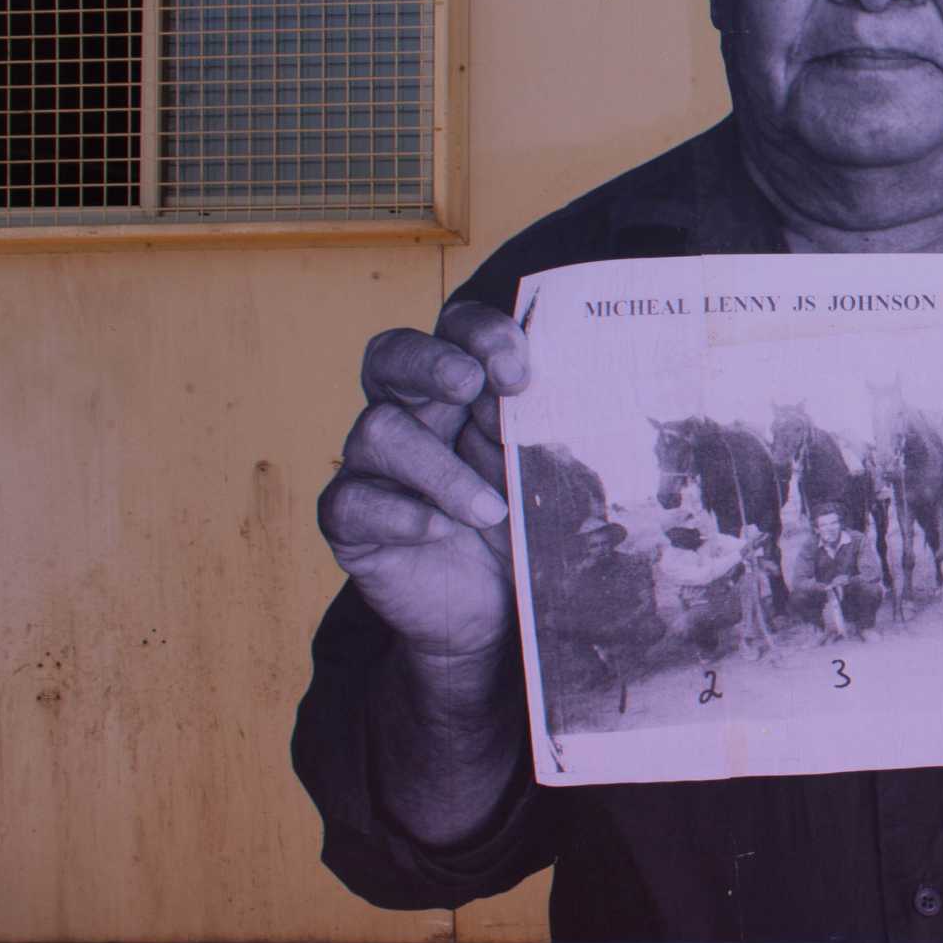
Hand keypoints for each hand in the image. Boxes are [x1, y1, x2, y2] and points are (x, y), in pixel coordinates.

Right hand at [317, 300, 532, 667]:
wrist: (493, 611)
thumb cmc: (525, 525)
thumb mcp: (551, 476)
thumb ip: (558, 438)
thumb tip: (591, 405)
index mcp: (460, 389)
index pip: (455, 330)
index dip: (480, 335)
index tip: (517, 371)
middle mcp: (410, 414)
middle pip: (392, 356)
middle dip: (430, 362)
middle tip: (468, 384)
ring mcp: (374, 465)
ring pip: (378, 431)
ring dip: (438, 467)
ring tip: (489, 510)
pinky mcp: (351, 520)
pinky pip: (351, 502)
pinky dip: (398, 514)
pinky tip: (437, 530)